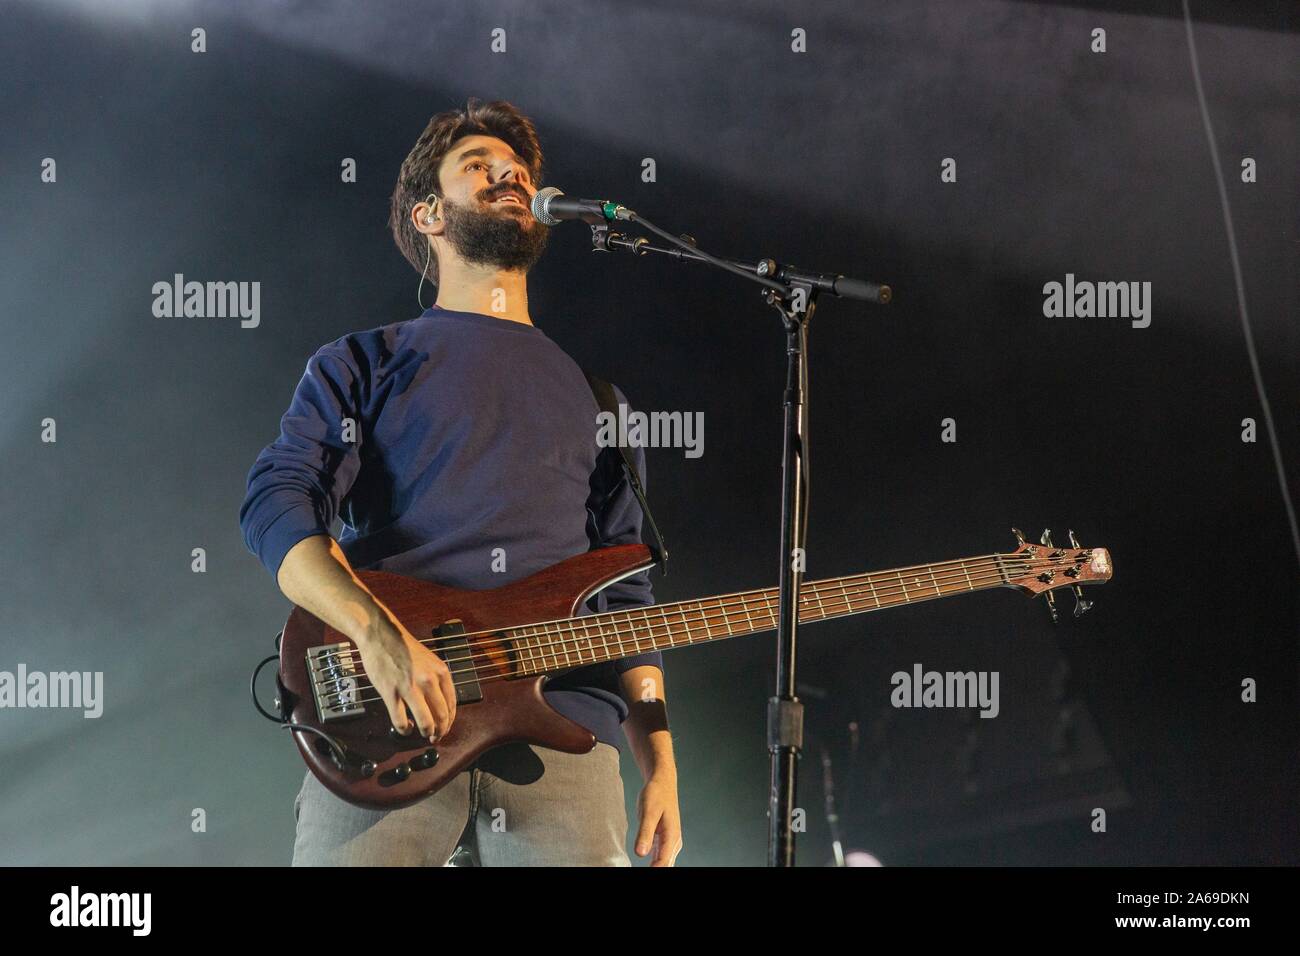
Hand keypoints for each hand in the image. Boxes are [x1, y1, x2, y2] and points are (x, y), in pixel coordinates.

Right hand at [355, 615, 456, 741]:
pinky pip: (401, 720)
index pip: (452, 705)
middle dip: (440, 731)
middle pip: (441, 716)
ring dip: (426, 732)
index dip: (449, 721)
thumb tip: (440, 703)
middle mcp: (429, 681)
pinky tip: (405, 728)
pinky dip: (405, 729)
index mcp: (440, 672)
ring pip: (425, 722)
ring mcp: (410, 688)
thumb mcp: (429, 660)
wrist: (380, 635)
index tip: (445, 728)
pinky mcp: (391, 693)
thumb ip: (436, 679)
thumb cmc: (403, 648)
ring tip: (423, 735)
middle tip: (435, 737)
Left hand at [634, 773, 681, 866]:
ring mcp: (669, 841)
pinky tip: (644, 864)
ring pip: (662, 862)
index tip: (641, 873)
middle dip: (654, 870)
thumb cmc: (656, 794)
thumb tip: (640, 854)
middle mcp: (673, 841)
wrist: (662, 781)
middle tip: (637, 871)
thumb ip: (644, 833)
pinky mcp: (663, 838)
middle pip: (665, 865)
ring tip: (641, 868)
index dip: (652, 870)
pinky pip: (658, 856)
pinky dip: (652, 862)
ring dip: (653, 867)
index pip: (662, 862)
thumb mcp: (648, 812)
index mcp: (672, 836)